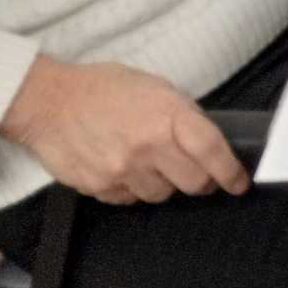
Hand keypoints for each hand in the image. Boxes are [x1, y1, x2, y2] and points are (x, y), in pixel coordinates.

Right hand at [0, 57, 247, 203]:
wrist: (48, 102)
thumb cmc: (104, 88)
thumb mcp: (156, 87)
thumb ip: (183, 114)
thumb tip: (207, 142)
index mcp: (167, 115)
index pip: (211, 152)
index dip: (231, 172)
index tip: (239, 182)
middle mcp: (147, 146)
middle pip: (193, 183)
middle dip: (202, 181)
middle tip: (199, 174)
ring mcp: (122, 170)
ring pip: (162, 195)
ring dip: (165, 184)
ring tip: (151, 163)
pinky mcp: (99, 187)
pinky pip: (131, 200)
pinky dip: (134, 188)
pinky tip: (125, 168)